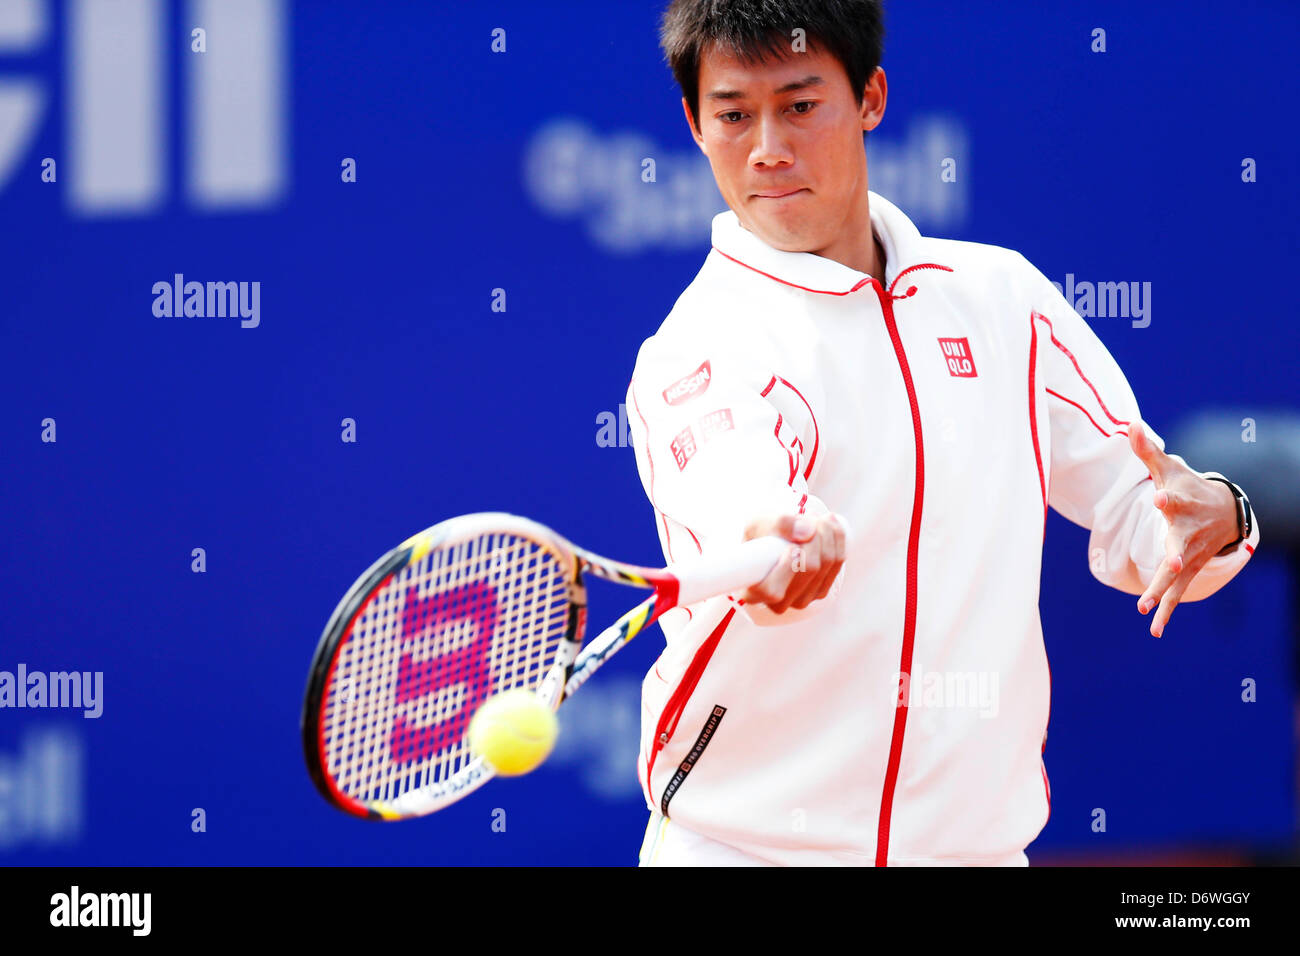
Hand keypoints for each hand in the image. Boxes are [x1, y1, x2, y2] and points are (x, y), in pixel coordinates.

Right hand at [740, 512, 845, 613]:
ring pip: (826, 563)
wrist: (772, 542)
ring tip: (814, 517)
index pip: (772, 590)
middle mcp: (778, 603)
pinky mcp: (820, 591)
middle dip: (813, 536)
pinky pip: (838, 562)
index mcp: (753, 593)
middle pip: (809, 569)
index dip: (787, 566)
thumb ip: (778, 524)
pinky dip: (836, 538)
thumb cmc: (758, 537)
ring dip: (825, 533)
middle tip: (808, 516)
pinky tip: (827, 525)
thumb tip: (808, 531)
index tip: (791, 545)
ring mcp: (801, 600)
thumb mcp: (758, 524)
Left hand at [1128, 421, 1240, 637]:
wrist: (1224, 510)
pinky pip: (1177, 593)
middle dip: (1173, 554)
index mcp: (1179, 504)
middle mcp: (1186, 532)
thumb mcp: (1168, 469)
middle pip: (1178, 544)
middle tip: (1172, 561)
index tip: (1159, 497)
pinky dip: (1166, 611)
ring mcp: (1188, 554)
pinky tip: (1154, 630)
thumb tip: (1129, 423)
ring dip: (1163, 591)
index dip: (1165, 497)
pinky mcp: (1187, 570)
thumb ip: (1146, 450)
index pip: (1172, 499)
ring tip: (1146, 609)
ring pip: (1175, 575)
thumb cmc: (1187, 487)